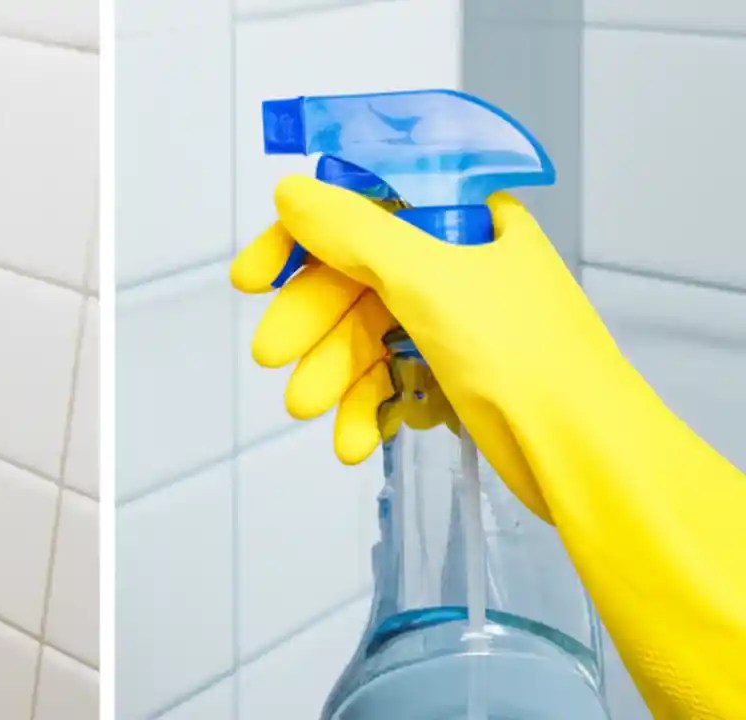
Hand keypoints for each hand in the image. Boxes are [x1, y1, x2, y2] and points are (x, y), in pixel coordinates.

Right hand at [231, 175, 624, 521]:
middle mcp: (464, 265)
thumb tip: (291, 192)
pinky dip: (368, 407)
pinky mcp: (462, 377)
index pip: (365, 211)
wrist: (589, 461)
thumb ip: (355, 233)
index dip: (299, 242)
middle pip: (358, 282)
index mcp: (468, 222)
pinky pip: (395, 378)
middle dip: (314, 325)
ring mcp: (462, 324)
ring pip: (371, 337)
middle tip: (274, 358)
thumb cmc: (527, 362)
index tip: (252, 278)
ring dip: (335, 375)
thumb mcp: (430, 283)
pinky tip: (356, 438)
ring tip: (311, 412)